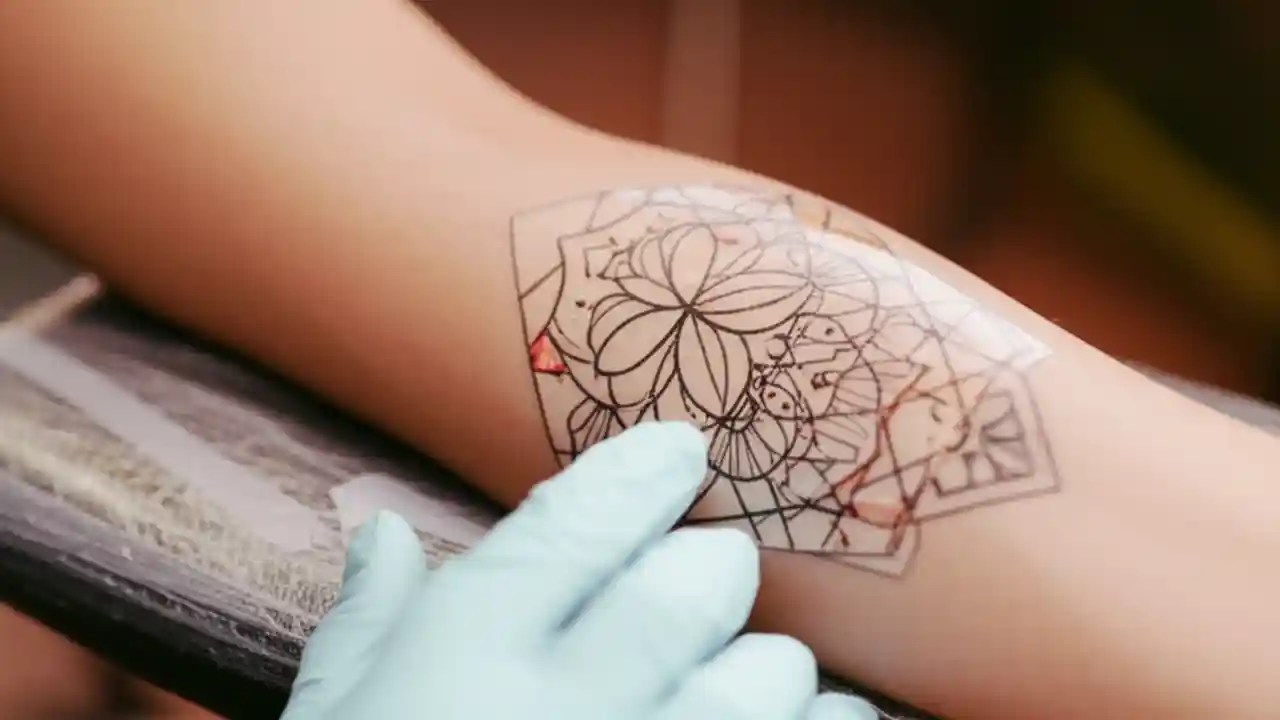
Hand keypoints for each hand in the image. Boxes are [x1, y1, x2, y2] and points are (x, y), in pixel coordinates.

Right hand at [280, 422, 877, 718]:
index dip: (641, 473)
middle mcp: (578, 709)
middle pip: (704, 581)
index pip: (582, 522)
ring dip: (758, 671)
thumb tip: (384, 531)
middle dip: (704, 573)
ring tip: (714, 693)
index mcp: (467, 662)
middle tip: (687, 590)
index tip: (677, 452)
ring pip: (776, 673)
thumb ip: (365, 631)